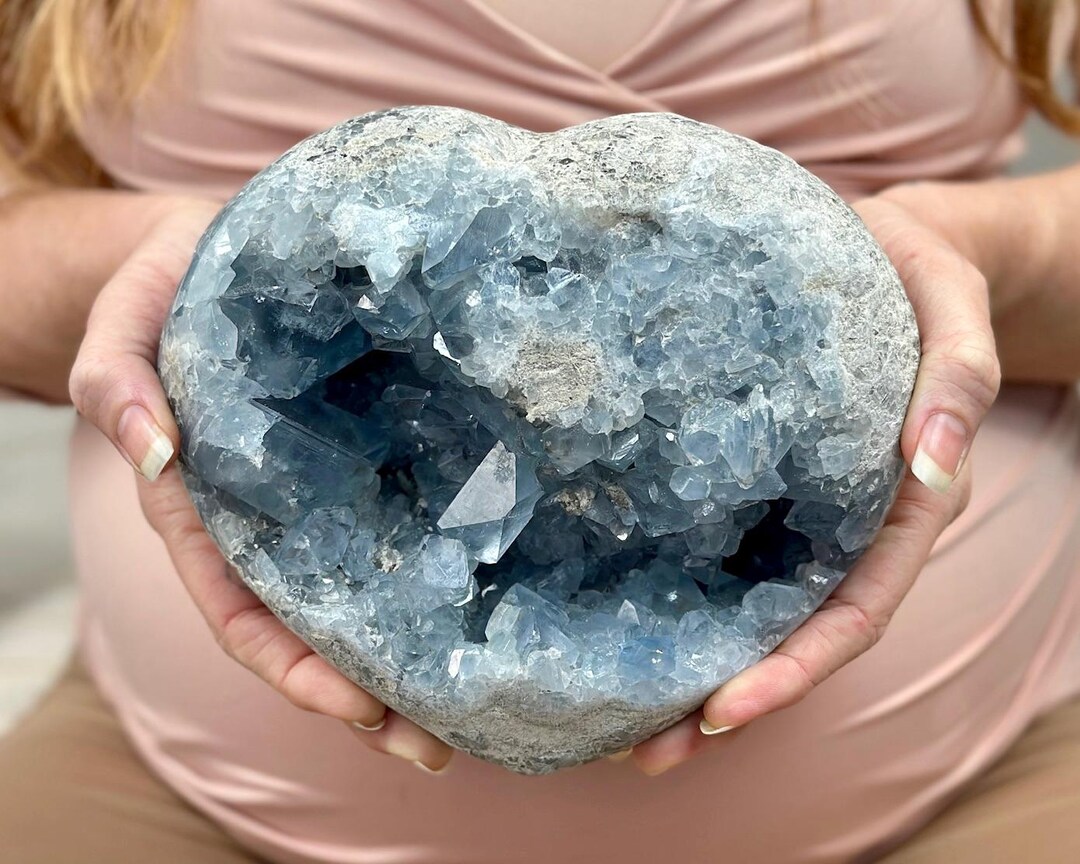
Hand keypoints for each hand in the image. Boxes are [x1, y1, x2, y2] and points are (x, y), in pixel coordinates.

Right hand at [68, 198, 452, 773]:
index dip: (293, 669)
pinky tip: (493, 591)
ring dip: (410, 650)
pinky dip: (436, 564)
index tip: (356, 709)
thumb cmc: (160, 290)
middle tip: (436, 743)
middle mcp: (271, 516)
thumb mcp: (121, 328)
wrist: (212, 248)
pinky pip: (403, 514)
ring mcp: (327, 487)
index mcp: (205, 508)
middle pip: (314, 625)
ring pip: (365, 588)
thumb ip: (117, 384)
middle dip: (367, 693)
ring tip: (475, 699)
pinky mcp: (374, 447)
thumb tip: (155, 449)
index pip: (242, 612)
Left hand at [630, 188, 1001, 774]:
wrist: (880, 247)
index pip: (851, 613)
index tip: (724, 712)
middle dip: (720, 697)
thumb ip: (956, 383)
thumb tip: (931, 468)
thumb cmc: (920, 282)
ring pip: (738, 603)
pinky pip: (704, 539)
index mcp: (895, 509)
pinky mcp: (739, 473)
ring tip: (609, 714)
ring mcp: (784, 505)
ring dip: (682, 665)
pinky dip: (664, 586)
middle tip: (641, 748)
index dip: (794, 670)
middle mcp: (836, 524)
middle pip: (784, 633)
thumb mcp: (953, 315)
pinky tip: (601, 605)